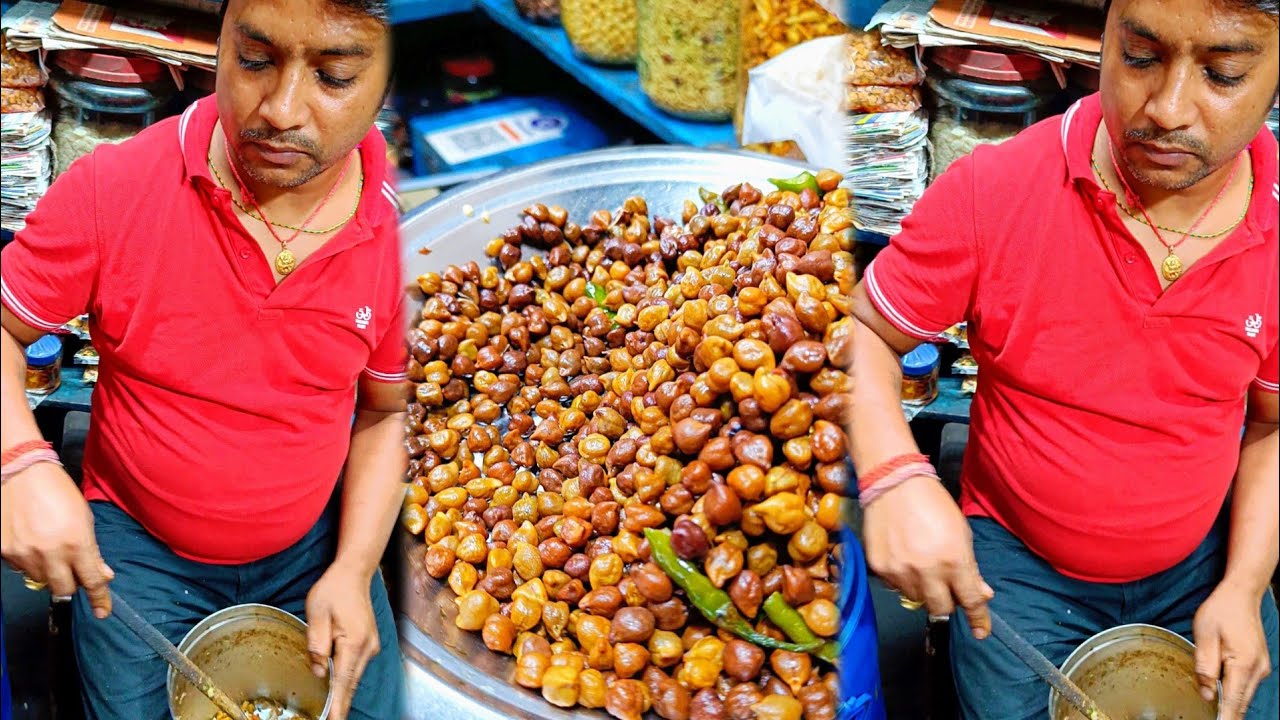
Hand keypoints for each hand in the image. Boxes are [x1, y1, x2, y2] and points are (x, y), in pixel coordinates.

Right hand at [1, 462, 112, 615]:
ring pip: (40, 581)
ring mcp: (24, 555)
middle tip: (72, 570)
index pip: (92, 581)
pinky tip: (31, 543)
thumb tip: (102, 574)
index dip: (100, 599)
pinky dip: (29, 563)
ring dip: (49, 572)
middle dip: (71, 584)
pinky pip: (20, 569)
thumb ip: (92, 549)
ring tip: (49, 548)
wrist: (19, 472)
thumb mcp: (84, 517)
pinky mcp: (4, 552)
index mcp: (76, 543)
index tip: (103, 612)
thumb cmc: (57, 490)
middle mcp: (50, 554)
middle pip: (63, 589)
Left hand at [306, 565, 380, 719]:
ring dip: (342, 692)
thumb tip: (319, 672)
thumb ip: (317, 645)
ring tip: (331, 710)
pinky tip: (337, 688)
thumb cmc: (334, 590)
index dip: (338, 704)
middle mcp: (367, 647)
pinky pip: (355, 667)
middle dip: (340, 704)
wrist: (354, 574)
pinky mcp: (369, 644)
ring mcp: (371, 646)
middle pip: (351, 682)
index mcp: (354, 641)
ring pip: (354, 676)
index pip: (344, 680)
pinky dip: (346, 679)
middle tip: (330, 719)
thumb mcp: (317, 615)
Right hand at [862, 475, 993, 637]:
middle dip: (948, 602)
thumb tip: (981, 593)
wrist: (893, 482)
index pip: (970, 600)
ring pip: (917, 599)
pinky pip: (896, 586)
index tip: (982, 631)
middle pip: (941, 609)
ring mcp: (900, 571)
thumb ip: (970, 567)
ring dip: (924, 590)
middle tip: (947, 586)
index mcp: (953, 560)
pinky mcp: (880, 568)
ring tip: (921, 564)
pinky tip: (904, 557)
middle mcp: (926, 571)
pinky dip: (904, 579)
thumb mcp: (961, 532)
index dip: (978, 618)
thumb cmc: (932, 502)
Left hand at [1193, 582, 1272, 718]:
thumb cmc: (1221, 611)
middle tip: (1208, 718)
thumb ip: (1205, 667)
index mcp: (1244, 665)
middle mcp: (1257, 670)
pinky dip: (1233, 692)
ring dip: (1229, 703)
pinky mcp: (1258, 665)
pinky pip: (1245, 685)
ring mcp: (1261, 668)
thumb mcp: (1205, 637)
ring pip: (1244, 696)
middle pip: (1241, 702)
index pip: (1234, 702)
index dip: (1225, 718)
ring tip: (1212, 711)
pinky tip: (1220, 692)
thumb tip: (1208, 695)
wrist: (1241, 595)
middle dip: (1226, 714)